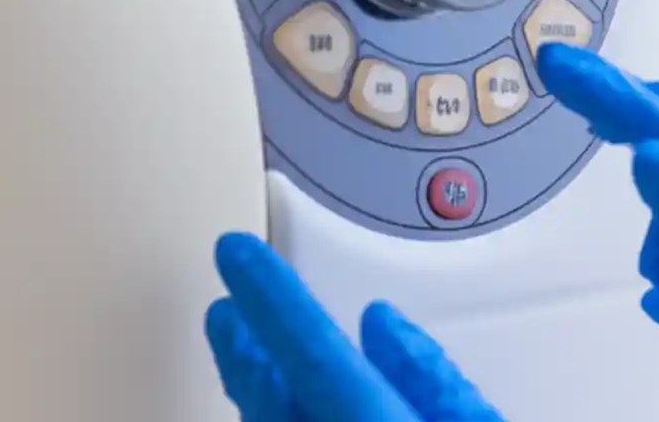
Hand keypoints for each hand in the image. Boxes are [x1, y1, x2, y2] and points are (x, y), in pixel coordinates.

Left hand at [205, 233, 502, 421]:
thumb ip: (435, 380)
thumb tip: (384, 327)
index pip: (311, 348)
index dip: (270, 292)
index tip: (237, 251)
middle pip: (268, 391)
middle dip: (244, 345)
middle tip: (223, 306)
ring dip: (251, 383)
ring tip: (242, 350)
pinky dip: (271, 415)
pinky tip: (276, 406)